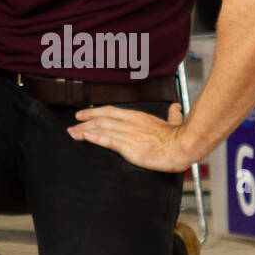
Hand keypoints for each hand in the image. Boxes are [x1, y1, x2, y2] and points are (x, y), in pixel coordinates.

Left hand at [67, 102, 196, 172]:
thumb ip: (172, 115)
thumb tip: (175, 107)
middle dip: (84, 123)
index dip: (94, 112)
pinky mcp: (129, 147)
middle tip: (72, 126)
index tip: (83, 115)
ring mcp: (128, 134)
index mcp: (138, 117)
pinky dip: (95, 137)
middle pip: (101, 119)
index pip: (110, 111)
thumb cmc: (179, 138)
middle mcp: (130, 123)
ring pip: (101, 129)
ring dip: (85, 131)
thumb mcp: (173, 122)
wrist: (182, 147)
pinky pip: (108, 140)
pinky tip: (85, 136)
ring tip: (73, 134)